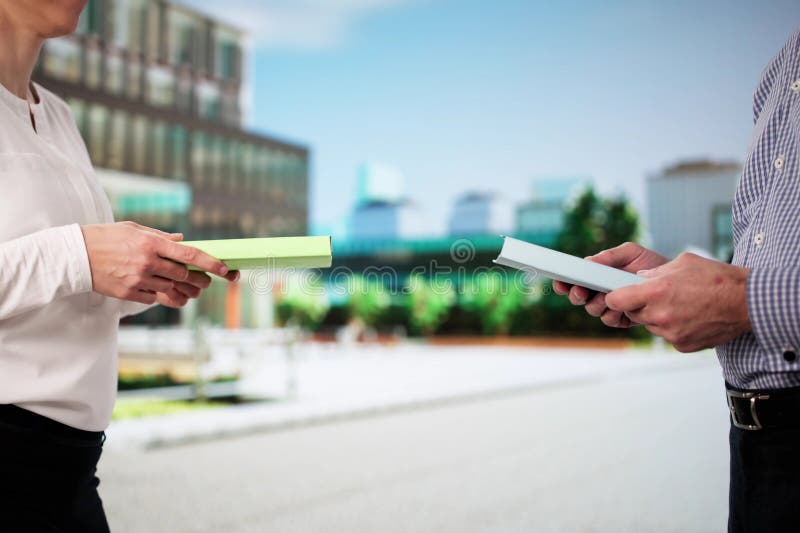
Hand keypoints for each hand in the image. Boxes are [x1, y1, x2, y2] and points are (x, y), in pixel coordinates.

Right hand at [81, 221, 239, 305]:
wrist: (76, 255)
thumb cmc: (106, 238)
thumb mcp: (134, 229)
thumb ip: (160, 237)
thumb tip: (182, 241)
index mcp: (151, 243)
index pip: (189, 255)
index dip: (210, 263)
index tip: (225, 269)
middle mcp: (148, 262)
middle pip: (184, 275)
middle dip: (196, 279)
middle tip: (203, 281)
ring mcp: (139, 279)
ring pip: (171, 289)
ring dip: (179, 288)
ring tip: (182, 286)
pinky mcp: (130, 293)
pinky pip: (154, 298)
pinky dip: (158, 294)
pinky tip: (154, 287)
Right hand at [552, 242, 668, 327]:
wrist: (675, 283)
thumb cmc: (651, 265)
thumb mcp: (631, 253)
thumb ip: (609, 256)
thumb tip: (588, 261)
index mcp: (596, 275)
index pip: (573, 280)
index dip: (563, 283)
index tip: (560, 282)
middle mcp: (599, 292)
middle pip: (577, 298)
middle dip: (577, 295)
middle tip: (582, 291)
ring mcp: (609, 306)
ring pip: (592, 310)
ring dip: (597, 303)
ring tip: (607, 296)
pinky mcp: (621, 318)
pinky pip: (608, 320)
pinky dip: (613, 313)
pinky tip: (621, 306)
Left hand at [604, 252, 750, 351]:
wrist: (746, 302)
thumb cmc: (717, 278)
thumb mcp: (682, 263)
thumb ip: (655, 272)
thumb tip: (639, 278)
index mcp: (656, 291)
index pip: (615, 300)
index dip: (614, 297)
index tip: (617, 295)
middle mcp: (660, 315)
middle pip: (632, 313)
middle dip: (638, 305)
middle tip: (657, 296)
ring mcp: (670, 333)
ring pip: (650, 325)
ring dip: (656, 316)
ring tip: (679, 304)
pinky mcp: (681, 344)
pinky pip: (667, 335)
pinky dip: (673, 327)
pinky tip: (689, 316)